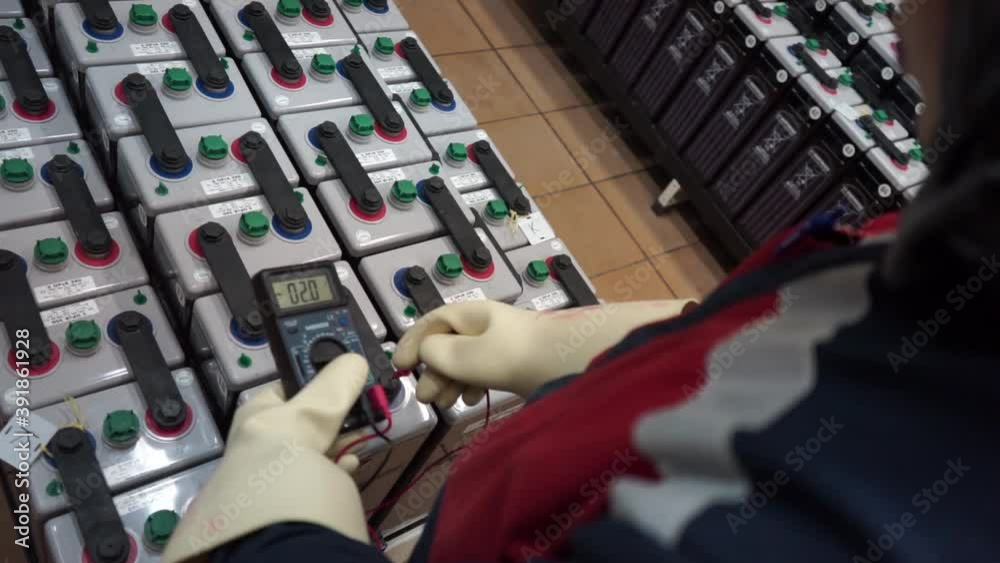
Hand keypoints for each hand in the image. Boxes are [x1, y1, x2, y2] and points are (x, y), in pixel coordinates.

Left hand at [163, 354, 370, 562]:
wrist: (277, 532)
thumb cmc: (281, 463)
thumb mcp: (308, 415)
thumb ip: (333, 386)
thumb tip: (355, 360)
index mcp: (256, 418)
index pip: (288, 387)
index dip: (317, 378)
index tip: (348, 373)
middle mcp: (265, 445)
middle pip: (310, 417)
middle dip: (338, 412)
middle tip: (364, 402)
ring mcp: (283, 475)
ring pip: (321, 446)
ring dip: (344, 439)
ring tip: (365, 430)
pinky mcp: (301, 499)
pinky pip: (326, 475)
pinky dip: (341, 467)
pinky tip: (349, 464)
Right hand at [394, 299, 693, 406]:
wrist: (568, 364)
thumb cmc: (514, 356)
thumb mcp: (466, 354)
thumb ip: (437, 352)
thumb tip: (426, 352)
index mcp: (470, 313)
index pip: (431, 321)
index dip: (412, 342)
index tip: (401, 368)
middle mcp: (483, 324)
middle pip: (446, 343)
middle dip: (432, 369)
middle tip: (426, 396)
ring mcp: (500, 343)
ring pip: (463, 360)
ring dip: (449, 380)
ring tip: (446, 402)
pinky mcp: (514, 363)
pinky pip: (482, 371)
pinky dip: (471, 384)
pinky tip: (472, 399)